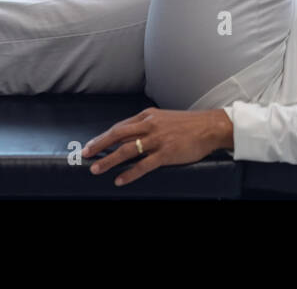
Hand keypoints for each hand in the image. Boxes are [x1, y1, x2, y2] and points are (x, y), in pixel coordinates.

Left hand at [81, 107, 231, 187]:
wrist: (210, 126)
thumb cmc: (188, 124)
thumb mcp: (164, 118)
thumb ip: (148, 125)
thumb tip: (131, 136)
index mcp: (148, 116)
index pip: (120, 126)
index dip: (104, 136)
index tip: (92, 144)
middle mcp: (149, 125)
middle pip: (118, 135)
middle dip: (99, 145)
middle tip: (86, 154)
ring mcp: (157, 139)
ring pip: (126, 150)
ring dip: (109, 160)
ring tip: (96, 169)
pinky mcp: (166, 153)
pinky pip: (143, 165)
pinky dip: (129, 173)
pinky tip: (120, 179)